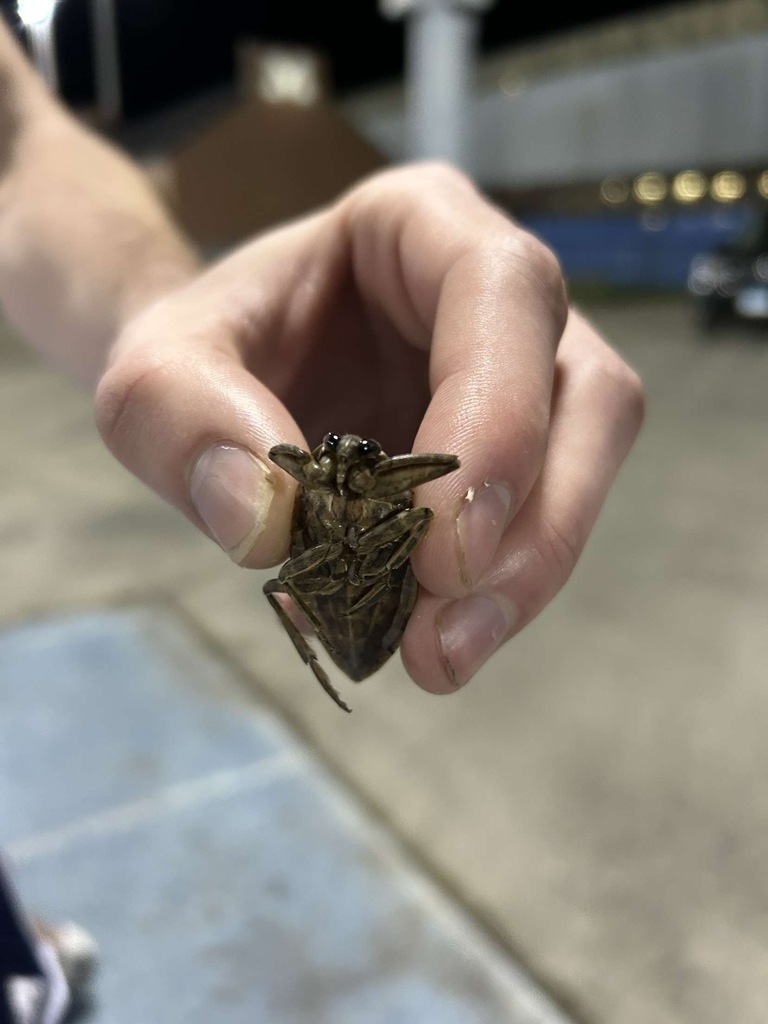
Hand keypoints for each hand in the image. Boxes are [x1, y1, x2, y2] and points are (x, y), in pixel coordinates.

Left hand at [95, 164, 643, 692]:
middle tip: (449, 637)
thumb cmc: (201, 352)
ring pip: (583, 464)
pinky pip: (539, 518)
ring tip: (441, 656)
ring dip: (526, 573)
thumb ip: (180, 420)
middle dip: (533, 527)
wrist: (218, 383)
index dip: (496, 419)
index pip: (502, 291)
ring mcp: (525, 374)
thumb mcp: (151, 369)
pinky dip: (494, 588)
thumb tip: (266, 524)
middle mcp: (502, 295)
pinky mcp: (520, 451)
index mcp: (423, 225)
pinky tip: (431, 638)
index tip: (440, 549)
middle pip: (588, 394)